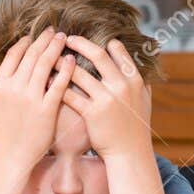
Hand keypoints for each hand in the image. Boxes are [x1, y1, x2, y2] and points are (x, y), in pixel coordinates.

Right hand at [0, 26, 76, 173]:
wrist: (9, 156)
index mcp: (0, 84)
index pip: (14, 54)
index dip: (25, 42)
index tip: (33, 36)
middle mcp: (15, 87)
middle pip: (32, 55)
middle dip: (44, 39)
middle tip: (53, 30)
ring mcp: (31, 98)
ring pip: (45, 64)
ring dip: (55, 48)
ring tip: (63, 38)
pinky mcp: (46, 109)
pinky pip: (58, 84)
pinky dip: (65, 69)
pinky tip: (71, 60)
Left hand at [59, 35, 152, 160]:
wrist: (129, 154)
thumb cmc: (135, 128)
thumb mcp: (144, 101)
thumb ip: (141, 82)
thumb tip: (139, 64)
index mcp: (134, 79)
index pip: (117, 51)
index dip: (101, 42)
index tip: (89, 39)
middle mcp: (122, 86)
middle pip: (98, 55)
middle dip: (80, 43)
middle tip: (66, 39)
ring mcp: (107, 99)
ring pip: (80, 73)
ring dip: (63, 63)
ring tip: (51, 58)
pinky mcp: (92, 113)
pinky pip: (71, 95)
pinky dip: (58, 86)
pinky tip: (49, 81)